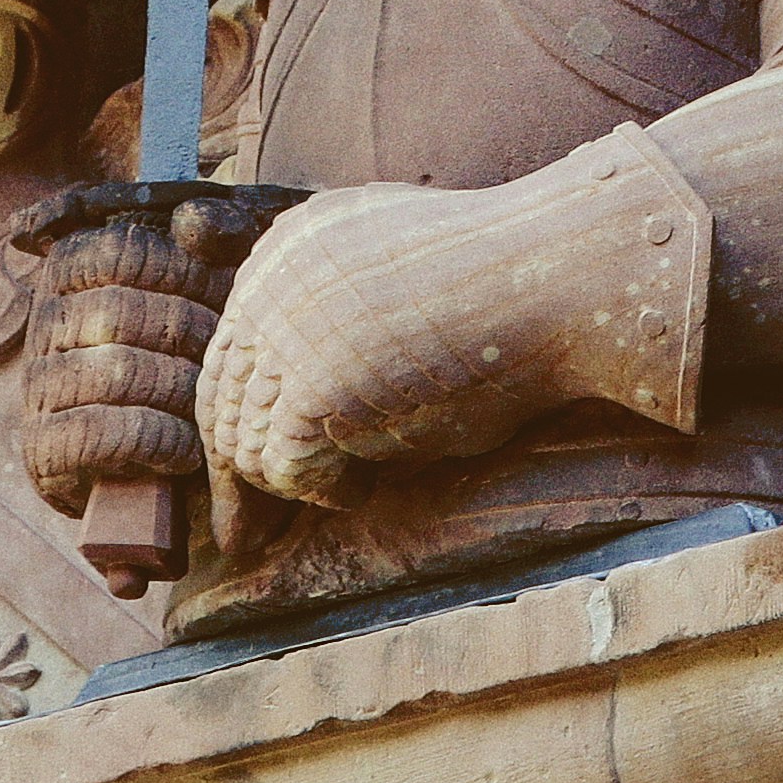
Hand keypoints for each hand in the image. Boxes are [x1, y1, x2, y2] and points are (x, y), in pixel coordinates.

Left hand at [195, 140, 708, 504]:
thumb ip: (343, 330)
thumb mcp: (403, 290)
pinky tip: (364, 491)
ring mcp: (283, 335)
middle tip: (244, 537)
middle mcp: (269, 282)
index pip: (235, 348)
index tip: (251, 474)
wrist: (559, 276)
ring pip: (245, 444)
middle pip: (222, 399)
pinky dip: (323, 494)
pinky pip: (283, 472)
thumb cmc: (508, 292)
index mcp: (290, 245)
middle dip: (236, 474)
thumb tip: (304, 424)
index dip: (241, 418)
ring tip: (351, 495)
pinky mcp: (309, 393)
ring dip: (295, 486)